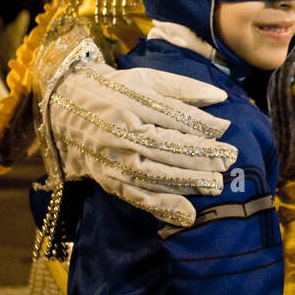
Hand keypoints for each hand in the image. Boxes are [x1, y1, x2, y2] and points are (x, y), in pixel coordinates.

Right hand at [48, 60, 237, 225]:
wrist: (64, 108)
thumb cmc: (114, 90)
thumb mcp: (145, 79)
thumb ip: (182, 88)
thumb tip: (220, 97)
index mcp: (131, 101)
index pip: (173, 115)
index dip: (202, 124)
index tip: (227, 130)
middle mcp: (121, 130)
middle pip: (166, 146)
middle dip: (201, 155)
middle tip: (230, 160)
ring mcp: (113, 158)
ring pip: (154, 174)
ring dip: (187, 182)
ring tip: (215, 185)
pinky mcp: (107, 179)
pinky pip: (136, 196)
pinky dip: (162, 207)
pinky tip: (187, 214)